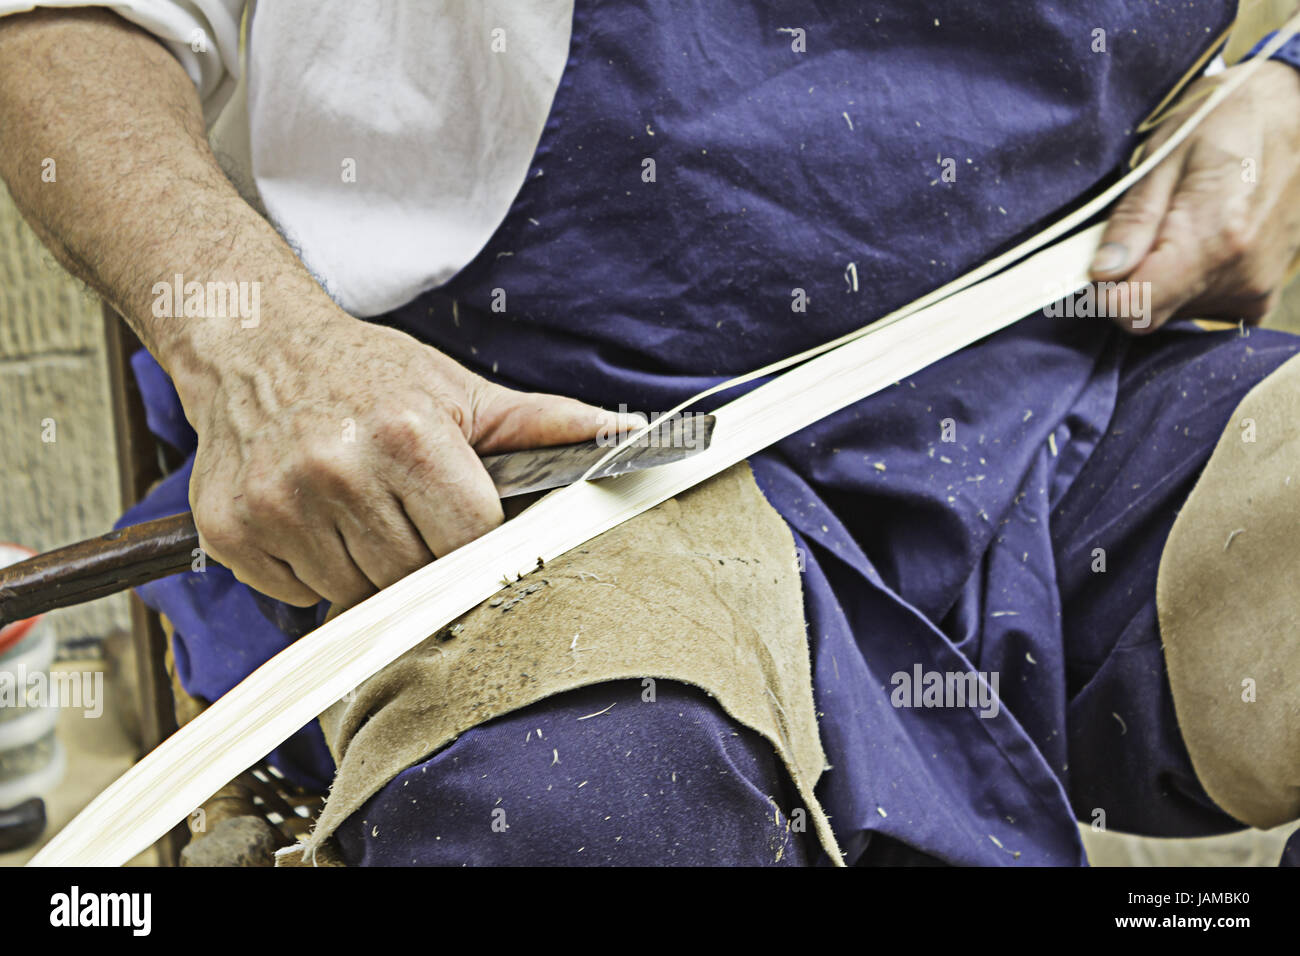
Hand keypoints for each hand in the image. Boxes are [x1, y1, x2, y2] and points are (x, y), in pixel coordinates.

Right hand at [182, 308, 631, 608]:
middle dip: (421, 558)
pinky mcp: (232, 531)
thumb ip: (544, 423)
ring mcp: (278, 504)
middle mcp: (337, 469)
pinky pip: (298, 595)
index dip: (473, 543)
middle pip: (414, 578)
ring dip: (366, 568)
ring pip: (356, 595)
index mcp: (408, 435)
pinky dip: (312, 571)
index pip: (470, 544)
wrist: (255, 346)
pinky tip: (313, 518)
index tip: (463, 527)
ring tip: (357, 508)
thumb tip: (627, 437)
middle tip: (404, 513)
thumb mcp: (461, 391)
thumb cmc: (369, 374)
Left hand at [1091, 60, 1299, 332]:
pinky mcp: (1263, 294)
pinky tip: (1198, 248)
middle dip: (1131, 284)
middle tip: (1138, 234)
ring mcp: (1256, 286)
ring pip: (1175, 312)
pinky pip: (1208, 311)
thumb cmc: (1223, 121)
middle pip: (1153, 314)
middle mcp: (1240, 272)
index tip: (1099, 267)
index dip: (1105, 294)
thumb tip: (1102, 272)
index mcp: (1213, 239)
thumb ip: (1133, 219)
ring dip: (1162, 281)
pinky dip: (1190, 289)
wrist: (1291, 111)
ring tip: (1178, 227)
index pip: (1136, 310)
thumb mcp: (1164, 155)